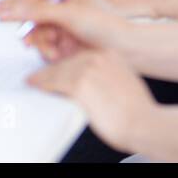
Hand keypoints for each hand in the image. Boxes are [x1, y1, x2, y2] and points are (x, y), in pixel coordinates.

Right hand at [0, 0, 133, 62]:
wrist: (125, 50)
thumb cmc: (106, 25)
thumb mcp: (70, 14)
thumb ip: (38, 10)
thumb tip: (12, 8)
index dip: (15, 2)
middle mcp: (63, 5)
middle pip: (32, 14)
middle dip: (31, 28)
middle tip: (26, 38)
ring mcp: (62, 24)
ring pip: (36, 32)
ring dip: (40, 42)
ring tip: (52, 49)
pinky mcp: (63, 42)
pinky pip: (44, 45)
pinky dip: (46, 50)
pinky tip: (57, 54)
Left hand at [27, 49, 156, 154]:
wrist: (142, 122)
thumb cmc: (136, 110)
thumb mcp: (122, 82)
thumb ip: (106, 77)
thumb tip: (90, 83)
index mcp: (111, 55)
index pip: (80, 55)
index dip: (65, 63)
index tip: (55, 68)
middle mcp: (100, 57)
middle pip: (67, 61)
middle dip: (52, 69)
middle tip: (40, 76)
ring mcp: (89, 68)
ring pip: (58, 69)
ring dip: (43, 76)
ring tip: (34, 81)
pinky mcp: (80, 82)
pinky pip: (54, 80)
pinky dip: (41, 82)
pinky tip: (34, 84)